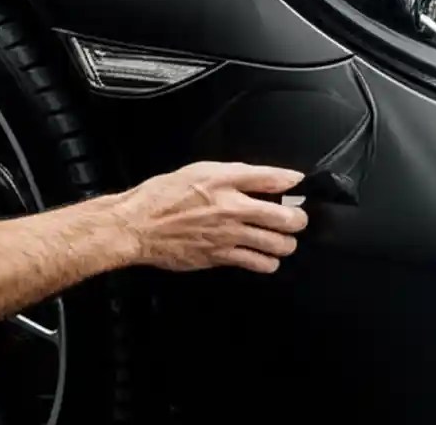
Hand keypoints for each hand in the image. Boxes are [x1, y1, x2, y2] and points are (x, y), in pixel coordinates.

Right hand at [116, 161, 309, 273]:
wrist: (137, 225)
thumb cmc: (164, 196)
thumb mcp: (202, 171)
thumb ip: (239, 174)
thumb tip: (271, 176)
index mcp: (226, 184)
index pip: (272, 178)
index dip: (292, 181)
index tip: (297, 184)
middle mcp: (232, 210)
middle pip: (285, 218)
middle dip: (298, 219)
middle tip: (296, 218)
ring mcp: (228, 237)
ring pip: (277, 245)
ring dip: (286, 243)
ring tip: (282, 240)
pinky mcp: (220, 258)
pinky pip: (255, 264)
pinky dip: (267, 262)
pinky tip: (265, 258)